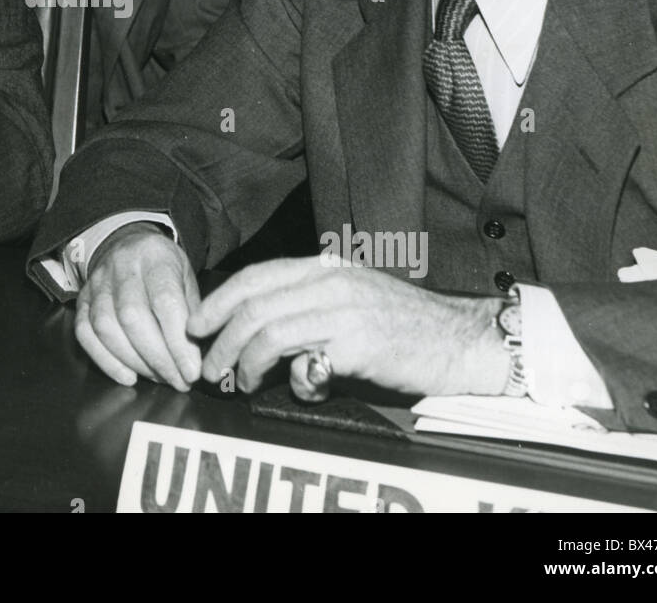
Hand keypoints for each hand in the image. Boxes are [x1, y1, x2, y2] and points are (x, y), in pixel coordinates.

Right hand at [74, 223, 201, 390]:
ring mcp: (97, 282)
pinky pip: (85, 333)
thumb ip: (193, 312)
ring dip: (134, 362)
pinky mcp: (81, 299)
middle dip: (158, 358)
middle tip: (178, 381)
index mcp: (155, 256)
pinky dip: (105, 360)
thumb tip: (197, 358)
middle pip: (132, 317)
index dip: (178, 342)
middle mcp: (121, 265)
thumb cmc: (165, 268)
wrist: (130, 243)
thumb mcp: (187, 277)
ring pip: (106, 327)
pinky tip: (128, 376)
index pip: (165, 301)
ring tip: (159, 378)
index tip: (192, 371)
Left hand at [187, 259, 505, 399]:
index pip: (256, 276)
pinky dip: (290, 380)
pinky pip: (302, 362)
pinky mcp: (357, 344)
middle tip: (208, 367)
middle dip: (220, 339)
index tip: (196, 324)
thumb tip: (262, 329)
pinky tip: (300, 388)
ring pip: (267, 332)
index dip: (218, 300)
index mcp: (325, 268)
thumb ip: (310, 304)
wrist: (461, 340)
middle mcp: (330, 282)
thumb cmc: (405, 325)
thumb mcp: (354, 298)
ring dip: (243, 363)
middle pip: (253, 305)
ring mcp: (344, 310)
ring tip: (238, 383)